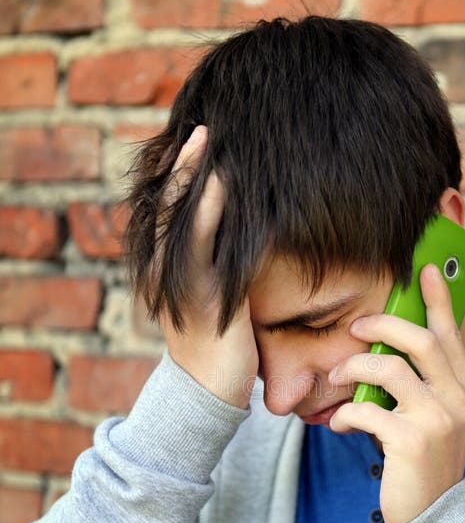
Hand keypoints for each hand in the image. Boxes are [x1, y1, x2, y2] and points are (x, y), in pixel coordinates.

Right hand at [156, 126, 258, 406]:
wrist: (209, 396)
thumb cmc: (220, 348)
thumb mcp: (215, 301)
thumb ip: (218, 270)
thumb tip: (240, 241)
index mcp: (166, 268)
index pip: (169, 212)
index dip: (180, 177)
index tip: (197, 144)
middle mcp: (165, 270)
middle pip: (168, 205)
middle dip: (184, 165)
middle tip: (203, 127)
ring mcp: (178, 281)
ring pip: (180, 216)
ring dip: (193, 175)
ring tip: (208, 139)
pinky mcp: (200, 294)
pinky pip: (202, 243)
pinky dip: (211, 209)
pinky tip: (223, 182)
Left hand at [328, 264, 464, 522]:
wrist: (434, 519)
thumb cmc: (426, 465)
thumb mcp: (437, 421)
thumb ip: (423, 387)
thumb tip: (387, 351)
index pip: (450, 336)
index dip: (436, 300)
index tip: (424, 269)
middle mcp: (459, 400)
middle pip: (420, 340)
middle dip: (382, 325)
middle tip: (356, 328)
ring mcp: (438, 420)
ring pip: (389, 369)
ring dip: (354, 368)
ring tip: (336, 379)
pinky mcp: (412, 441)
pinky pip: (366, 410)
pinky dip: (345, 414)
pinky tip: (340, 424)